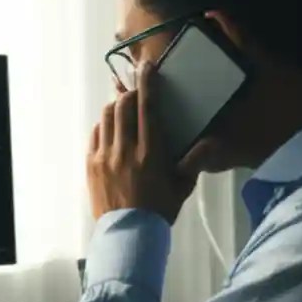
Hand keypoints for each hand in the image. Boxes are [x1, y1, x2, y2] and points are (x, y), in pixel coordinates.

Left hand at [88, 61, 200, 223]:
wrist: (128, 234)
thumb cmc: (159, 210)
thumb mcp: (182, 187)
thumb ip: (195, 161)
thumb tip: (211, 141)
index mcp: (151, 152)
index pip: (147, 108)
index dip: (147, 83)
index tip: (148, 68)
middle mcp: (125, 149)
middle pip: (123, 106)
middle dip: (130, 94)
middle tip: (137, 96)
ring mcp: (104, 156)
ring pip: (106, 117)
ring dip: (116, 109)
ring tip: (124, 113)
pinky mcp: (90, 164)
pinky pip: (95, 134)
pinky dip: (104, 126)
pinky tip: (112, 133)